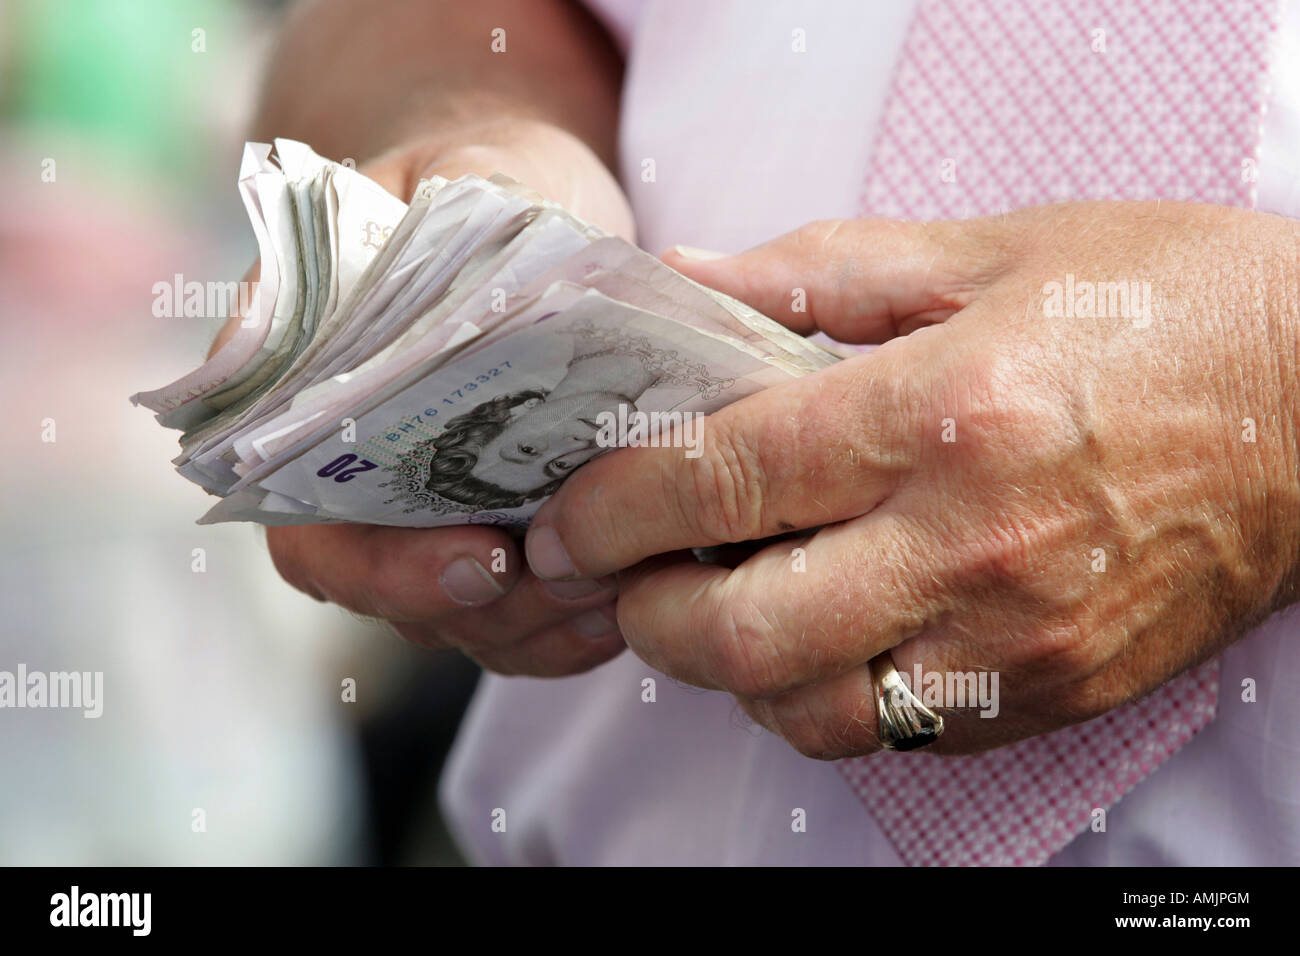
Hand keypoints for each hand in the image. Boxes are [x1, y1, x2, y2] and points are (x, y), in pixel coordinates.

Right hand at [266, 117, 633, 674]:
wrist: (534, 200)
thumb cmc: (486, 182)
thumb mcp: (459, 185)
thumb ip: (420, 247)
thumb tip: (384, 326)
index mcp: (305, 401)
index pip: (312, 529)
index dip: (387, 568)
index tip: (484, 562)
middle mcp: (351, 478)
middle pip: (396, 596)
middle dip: (495, 608)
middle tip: (584, 583)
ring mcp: (425, 515)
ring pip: (467, 620)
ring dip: (544, 623)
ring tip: (622, 588)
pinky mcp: (501, 530)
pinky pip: (524, 618)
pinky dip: (575, 625)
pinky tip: (629, 598)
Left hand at [523, 202, 1299, 752]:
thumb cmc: (1167, 308)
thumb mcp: (987, 251)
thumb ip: (819, 271)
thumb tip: (689, 279)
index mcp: (943, 412)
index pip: (726, 479)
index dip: (616, 506)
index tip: (567, 518)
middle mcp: (972, 541)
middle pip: (744, 632)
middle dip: (648, 615)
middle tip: (627, 576)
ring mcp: (1016, 634)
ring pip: (811, 710)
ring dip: (730, 672)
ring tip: (722, 607)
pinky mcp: (1052, 690)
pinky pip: (899, 733)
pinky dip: (826, 698)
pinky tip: (824, 637)